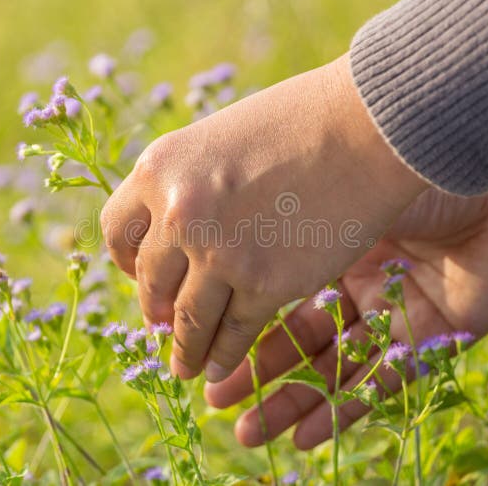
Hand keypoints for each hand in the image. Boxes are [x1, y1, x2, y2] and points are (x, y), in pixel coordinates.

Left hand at [100, 53, 426, 382]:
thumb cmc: (302, 119)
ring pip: (189, 321)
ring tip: (187, 368)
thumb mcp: (220, 137)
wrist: (369, 124)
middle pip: (151, 283)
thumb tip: (175, 229)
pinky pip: (234, 334)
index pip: (118, 233)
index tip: (142, 278)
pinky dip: (226, 356)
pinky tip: (221, 367)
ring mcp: (220, 253)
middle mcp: (178, 214)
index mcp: (158, 170)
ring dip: (185, 351)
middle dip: (157, 312)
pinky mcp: (266, 284)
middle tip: (165, 329)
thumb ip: (191, 182)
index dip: (128, 262)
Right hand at [204, 169, 487, 448]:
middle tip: (208, 396)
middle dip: (250, 369)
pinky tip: (305, 436)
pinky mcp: (434, 334)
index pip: (266, 291)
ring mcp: (393, 309)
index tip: (183, 341)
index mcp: (323, 238)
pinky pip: (387, 382)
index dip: (229, 321)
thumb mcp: (317, 189)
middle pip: (293, 337)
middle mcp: (354, 277)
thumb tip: (195, 248)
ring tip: (246, 431)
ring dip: (289, 402)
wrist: (476, 142)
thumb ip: (267, 224)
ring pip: (333, 368)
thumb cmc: (391, 153)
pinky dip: (345, 411)